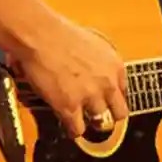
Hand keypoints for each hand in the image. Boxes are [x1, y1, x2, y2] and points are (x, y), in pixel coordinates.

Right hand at [10, 20, 128, 138]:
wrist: (38, 34)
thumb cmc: (57, 31)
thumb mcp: (91, 42)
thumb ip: (98, 62)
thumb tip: (92, 73)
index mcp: (114, 65)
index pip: (124, 92)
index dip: (112, 98)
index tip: (105, 100)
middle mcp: (107, 83)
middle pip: (119, 113)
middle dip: (108, 114)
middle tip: (97, 114)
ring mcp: (89, 97)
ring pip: (101, 124)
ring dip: (90, 121)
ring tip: (80, 119)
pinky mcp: (69, 107)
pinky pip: (77, 130)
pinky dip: (73, 130)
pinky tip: (67, 125)